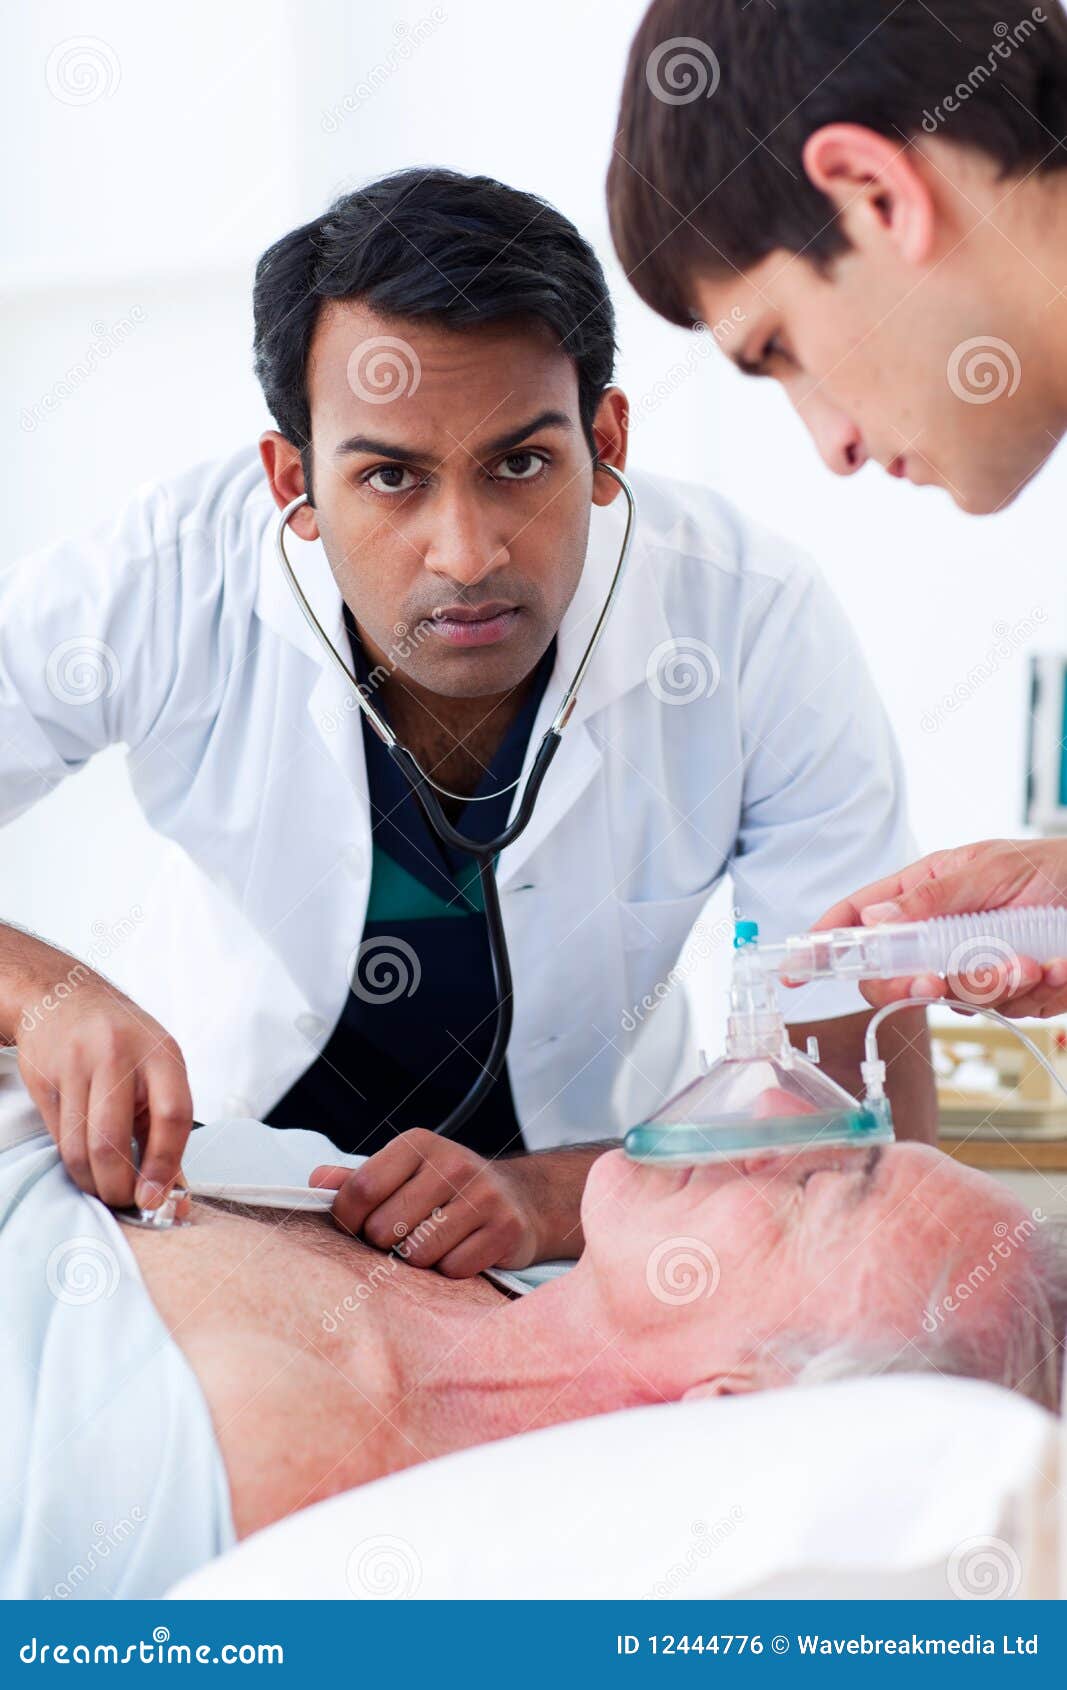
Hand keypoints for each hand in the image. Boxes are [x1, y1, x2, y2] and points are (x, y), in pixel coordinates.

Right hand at [15, 969, 192, 1207]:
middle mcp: (119, 1056)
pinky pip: (58, 1137)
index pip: (172, 1116)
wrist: (64, 997)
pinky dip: (73, 1162)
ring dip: (92, 1182)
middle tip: (124, 1202)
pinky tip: (85, 1164)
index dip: (165, 1165)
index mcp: (161, 1053)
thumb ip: (165, 1125)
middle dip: (118, 1186)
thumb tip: (173, 1190)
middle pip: (113, 1141)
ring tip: (104, 1189)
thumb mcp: (158, 1066)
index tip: (156, 1198)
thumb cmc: (122, 1039)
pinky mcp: (45, 1079)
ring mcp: (77, 1066)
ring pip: (80, 1147)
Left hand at [310, 1128, 546, 1277]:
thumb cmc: (446, 1190)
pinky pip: (454, 1269)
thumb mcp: (403, 1173)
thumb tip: (315, 1181)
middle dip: (386, 1243)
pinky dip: (451, 1270)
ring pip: (418, 1253)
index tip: (355, 1227)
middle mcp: (453, 1164)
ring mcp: (483, 1195)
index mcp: (418, 1144)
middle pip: (386, 1227)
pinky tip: (462, 1250)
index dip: (347, 1219)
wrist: (521, 1199)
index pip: (361, 1188)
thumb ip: (358, 1179)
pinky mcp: (505, 1228)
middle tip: (402, 1236)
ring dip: (419, 1259)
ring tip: (433, 1242)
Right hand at [809, 838, 1066, 1017]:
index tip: (795, 966)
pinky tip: (1056, 963)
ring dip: (994, 981)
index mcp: (924, 892)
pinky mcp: (1010, 991)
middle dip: (914, 982)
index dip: (825, 941)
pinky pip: (1003, 1006)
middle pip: (892, 975)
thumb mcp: (989, 868)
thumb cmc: (1054, 867)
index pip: (860, 917)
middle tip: (937, 977)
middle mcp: (941, 933)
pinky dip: (1033, 987)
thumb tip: (873, 919)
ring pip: (953, 998)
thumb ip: (931, 897)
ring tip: (1033, 957)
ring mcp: (974, 965)